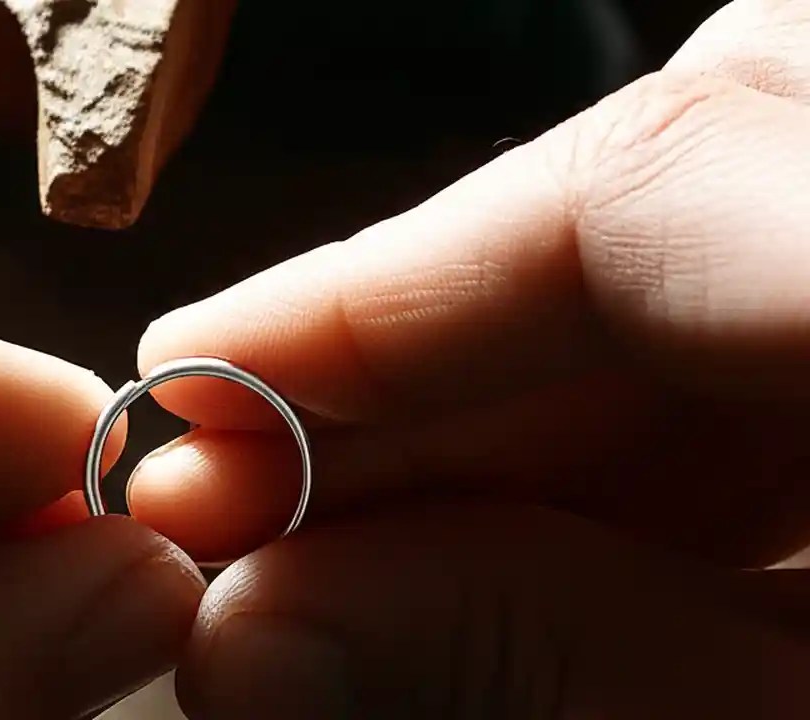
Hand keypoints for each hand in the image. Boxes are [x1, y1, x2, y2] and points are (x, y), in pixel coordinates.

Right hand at [129, 1, 809, 715]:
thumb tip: (252, 631)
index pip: (652, 176)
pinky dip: (629, 429)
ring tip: (339, 545)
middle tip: (236, 489)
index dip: (386, 283)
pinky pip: (774, 316)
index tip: (189, 372)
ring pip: (702, 246)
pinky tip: (516, 537)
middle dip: (419, 353)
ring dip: (502, 407)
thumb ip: (537, 661)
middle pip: (667, 180)